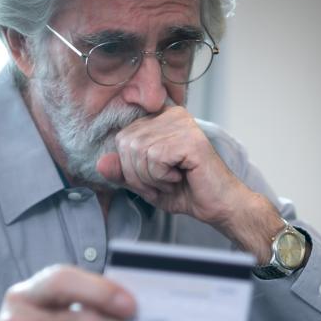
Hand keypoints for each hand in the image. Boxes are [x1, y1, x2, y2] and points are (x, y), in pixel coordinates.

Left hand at [96, 106, 283, 262]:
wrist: (220, 206)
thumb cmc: (188, 192)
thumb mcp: (146, 184)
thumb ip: (123, 173)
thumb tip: (101, 163)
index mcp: (162, 119)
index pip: (123, 137)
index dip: (129, 166)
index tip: (154, 177)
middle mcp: (172, 115)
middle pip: (127, 143)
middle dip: (138, 173)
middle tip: (163, 182)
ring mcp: (182, 125)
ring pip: (139, 151)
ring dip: (151, 177)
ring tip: (172, 180)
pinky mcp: (189, 140)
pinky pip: (154, 158)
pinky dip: (161, 177)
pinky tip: (180, 177)